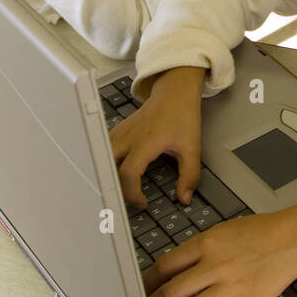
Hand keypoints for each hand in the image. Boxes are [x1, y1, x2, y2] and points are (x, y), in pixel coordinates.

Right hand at [110, 67, 204, 206]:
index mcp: (146, 142)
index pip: (128, 173)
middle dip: (115, 187)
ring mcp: (121, 133)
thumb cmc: (182, 115)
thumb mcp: (192, 148)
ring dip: (110, 175)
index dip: (132, 193)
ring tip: (122, 189)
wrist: (175, 93)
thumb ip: (189, 176)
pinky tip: (118, 173)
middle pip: (109, 167)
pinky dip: (109, 164)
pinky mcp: (118, 131)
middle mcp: (129, 137)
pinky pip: (106, 150)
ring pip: (104, 158)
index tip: (142, 202)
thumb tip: (184, 197)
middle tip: (127, 200)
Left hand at [144, 200, 296, 296]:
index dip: (148, 281)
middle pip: (171, 292)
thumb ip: (200, 249)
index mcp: (207, 242)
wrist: (294, 236)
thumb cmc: (263, 231)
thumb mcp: (223, 229)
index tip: (143, 289)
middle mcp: (216, 265)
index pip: (165, 265)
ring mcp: (232, 286)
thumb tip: (176, 268)